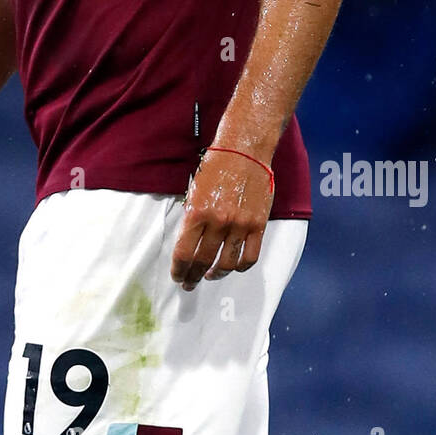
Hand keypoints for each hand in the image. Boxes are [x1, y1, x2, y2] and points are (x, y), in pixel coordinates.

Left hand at [170, 148, 274, 289]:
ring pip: (226, 264)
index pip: (183, 253)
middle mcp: (218, 222)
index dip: (178, 269)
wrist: (244, 151)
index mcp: (197, 213)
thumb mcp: (194, 190)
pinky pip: (249, 257)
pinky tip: (232, 267)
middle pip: (202, 261)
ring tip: (209, 275)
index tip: (177, 275)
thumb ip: (192, 218)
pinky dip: (240, 267)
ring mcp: (240, 225)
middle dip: (192, 276)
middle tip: (189, 283)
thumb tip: (187, 242)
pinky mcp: (258, 226)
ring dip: (215, 274)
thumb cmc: (217, 166)